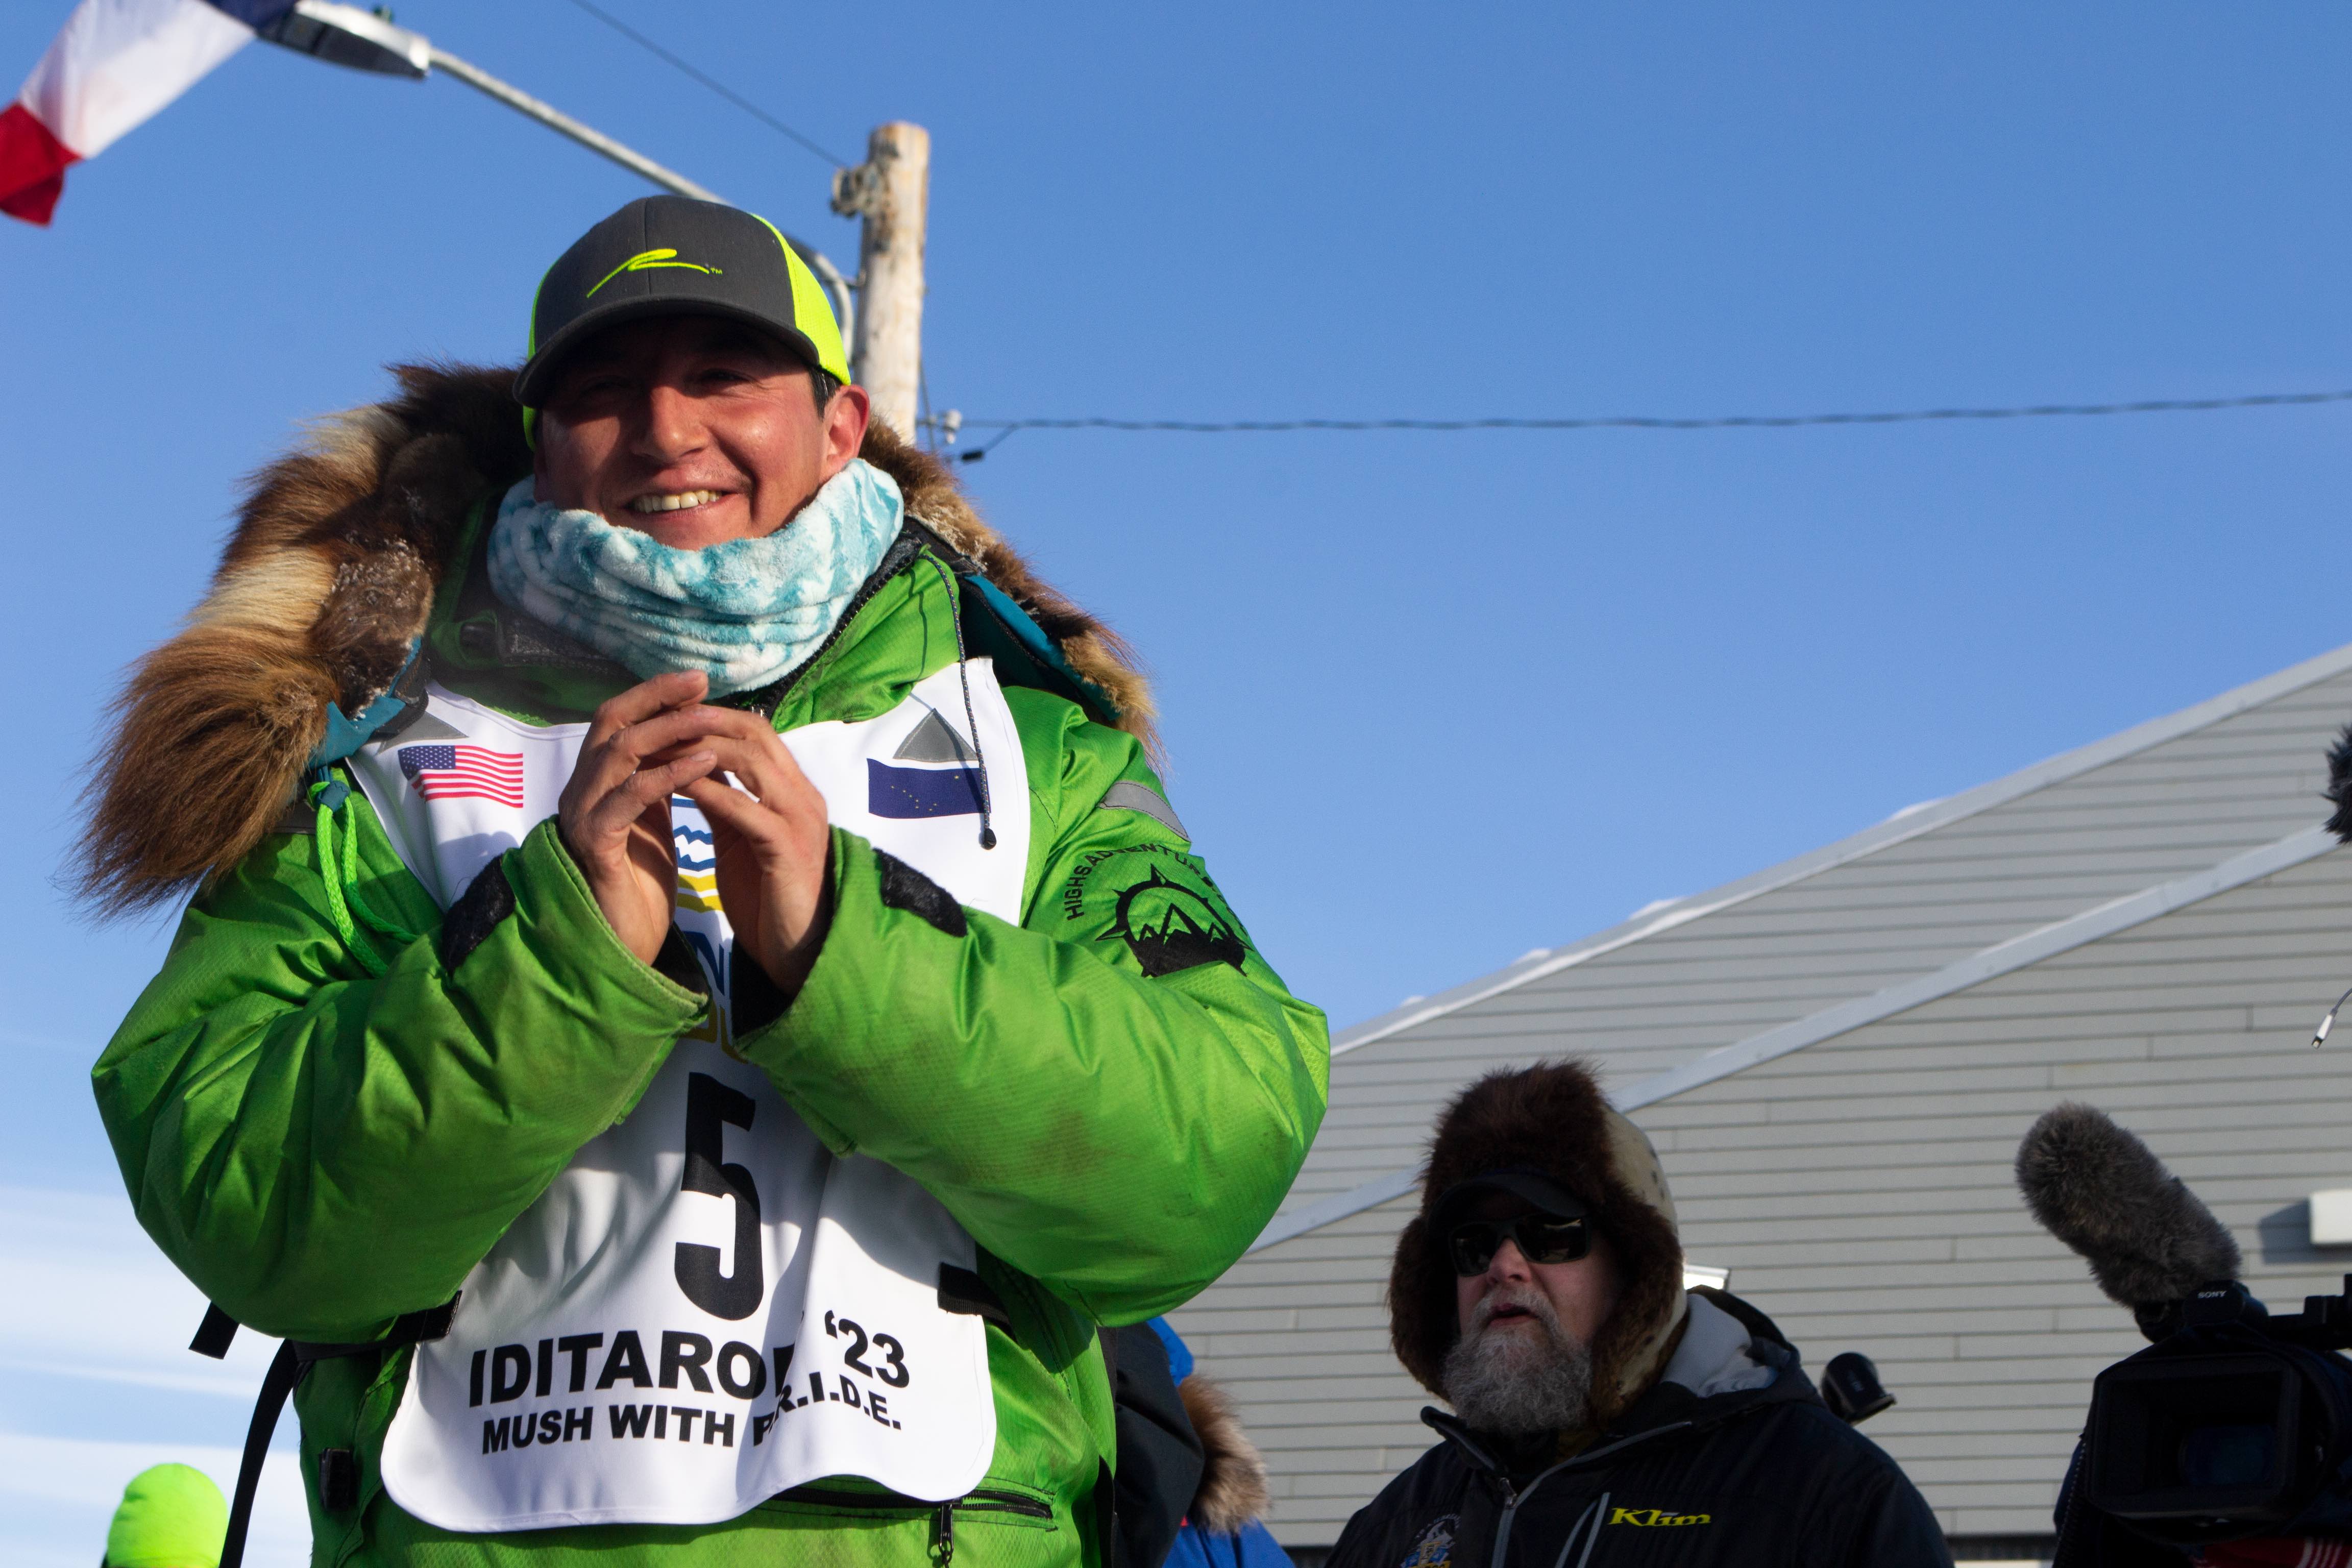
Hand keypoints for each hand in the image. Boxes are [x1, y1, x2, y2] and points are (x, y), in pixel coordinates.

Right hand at [557, 672, 725, 963]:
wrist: (624, 939)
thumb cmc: (639, 879)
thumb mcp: (651, 817)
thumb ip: (658, 778)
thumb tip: (687, 737)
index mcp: (598, 781)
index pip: (619, 719)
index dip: (655, 694)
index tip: (697, 679)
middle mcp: (582, 790)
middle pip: (612, 723)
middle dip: (657, 698)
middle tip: (701, 683)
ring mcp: (583, 815)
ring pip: (619, 754)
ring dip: (668, 732)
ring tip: (710, 721)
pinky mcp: (594, 844)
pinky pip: (629, 799)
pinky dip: (667, 776)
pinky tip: (703, 765)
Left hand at [670, 710, 834, 997]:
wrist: (799, 950)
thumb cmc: (768, 896)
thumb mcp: (741, 838)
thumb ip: (725, 802)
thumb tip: (694, 766)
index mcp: (793, 791)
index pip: (757, 731)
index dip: (712, 716)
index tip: (669, 713)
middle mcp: (802, 796)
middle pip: (756, 734)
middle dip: (706, 719)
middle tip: (660, 715)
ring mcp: (799, 820)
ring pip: (754, 762)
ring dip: (703, 748)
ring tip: (663, 743)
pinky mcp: (788, 850)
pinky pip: (747, 810)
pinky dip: (712, 792)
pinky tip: (678, 786)